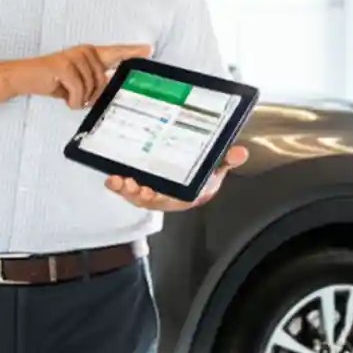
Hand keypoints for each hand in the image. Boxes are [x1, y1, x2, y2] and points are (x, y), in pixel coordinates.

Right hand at [16, 44, 152, 108]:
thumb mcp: (77, 82)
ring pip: (91, 89)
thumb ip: (94, 82)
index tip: (148, 50)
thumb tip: (108, 89)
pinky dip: (71, 101)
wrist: (25, 77)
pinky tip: (62, 95)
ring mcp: (75, 57)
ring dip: (79, 99)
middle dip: (91, 96)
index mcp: (90, 54)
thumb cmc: (53, 80)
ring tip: (66, 93)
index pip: (115, 52)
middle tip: (76, 97)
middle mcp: (85, 52)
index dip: (132, 52)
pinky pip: (78, 92)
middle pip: (103, 82)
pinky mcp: (65, 66)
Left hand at [105, 145, 248, 211]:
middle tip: (129, 183)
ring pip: (137, 195)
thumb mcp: (218, 168)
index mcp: (185, 196)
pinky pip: (130, 187)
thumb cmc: (206, 177)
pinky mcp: (143, 183)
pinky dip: (119, 185)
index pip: (172, 200)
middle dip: (137, 194)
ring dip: (125, 189)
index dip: (159, 198)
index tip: (149, 192)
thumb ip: (227, 161)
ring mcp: (153, 191)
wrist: (198, 176)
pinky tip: (111, 177)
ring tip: (116, 180)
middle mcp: (167, 197)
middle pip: (150, 199)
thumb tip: (240, 152)